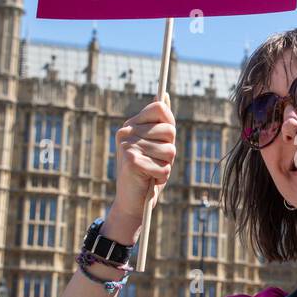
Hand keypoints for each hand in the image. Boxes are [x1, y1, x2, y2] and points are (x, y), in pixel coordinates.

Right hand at [114, 94, 176, 221]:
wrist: (131, 202)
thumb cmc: (148, 172)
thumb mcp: (156, 144)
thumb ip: (161, 123)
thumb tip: (164, 94)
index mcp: (131, 125)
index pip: (160, 108)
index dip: (169, 126)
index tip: (162, 140)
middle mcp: (126, 132)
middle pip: (170, 131)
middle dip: (169, 151)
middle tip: (155, 161)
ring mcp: (127, 146)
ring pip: (170, 151)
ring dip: (166, 166)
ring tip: (151, 171)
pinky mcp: (132, 162)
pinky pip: (164, 168)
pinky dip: (161, 178)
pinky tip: (148, 180)